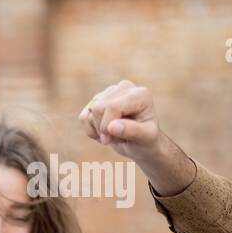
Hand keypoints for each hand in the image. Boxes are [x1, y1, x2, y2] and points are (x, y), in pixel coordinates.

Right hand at [77, 79, 194, 194]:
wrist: (142, 145)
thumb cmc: (148, 143)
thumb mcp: (144, 140)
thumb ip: (130, 132)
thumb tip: (113, 127)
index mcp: (140, 94)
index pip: (110, 106)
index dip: (107, 126)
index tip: (111, 141)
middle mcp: (125, 87)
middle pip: (98, 107)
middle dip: (102, 128)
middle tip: (113, 140)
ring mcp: (111, 92)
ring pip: (89, 111)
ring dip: (95, 129)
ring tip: (111, 135)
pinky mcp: (99, 100)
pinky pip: (83, 115)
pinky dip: (89, 128)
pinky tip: (103, 132)